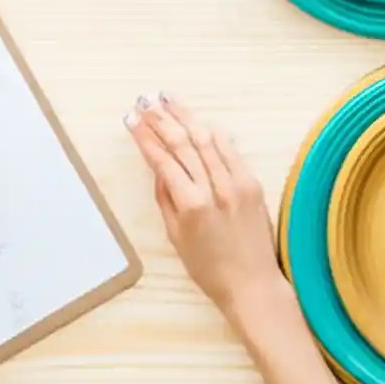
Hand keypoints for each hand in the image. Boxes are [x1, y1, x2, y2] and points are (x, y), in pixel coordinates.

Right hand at [125, 93, 285, 319]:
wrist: (252, 284)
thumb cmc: (209, 269)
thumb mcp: (175, 237)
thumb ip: (165, 199)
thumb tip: (158, 169)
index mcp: (190, 205)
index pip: (163, 160)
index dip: (144, 138)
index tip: (131, 120)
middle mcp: (214, 189)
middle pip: (184, 143)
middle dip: (161, 119)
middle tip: (145, 102)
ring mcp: (237, 183)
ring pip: (207, 139)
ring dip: (186, 117)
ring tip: (167, 99)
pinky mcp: (253, 183)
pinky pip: (230, 150)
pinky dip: (213, 133)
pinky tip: (199, 121)